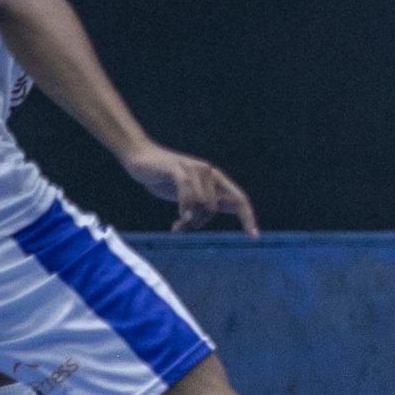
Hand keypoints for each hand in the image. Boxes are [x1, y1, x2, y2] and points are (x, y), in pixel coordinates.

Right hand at [124, 143, 258, 234]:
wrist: (140, 158)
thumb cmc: (165, 178)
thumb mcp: (189, 194)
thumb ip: (207, 201)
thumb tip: (226, 210)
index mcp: (215, 179)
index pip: (239, 198)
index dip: (248, 217)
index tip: (254, 236)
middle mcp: (209, 172)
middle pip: (215, 208)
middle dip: (200, 223)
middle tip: (183, 229)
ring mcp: (194, 169)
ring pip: (202, 203)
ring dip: (188, 220)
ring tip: (176, 226)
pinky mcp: (177, 169)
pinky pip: (188, 192)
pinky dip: (185, 208)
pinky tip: (180, 220)